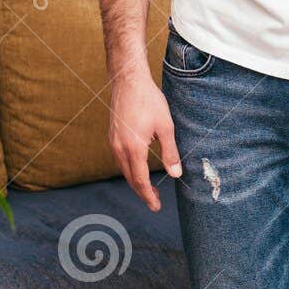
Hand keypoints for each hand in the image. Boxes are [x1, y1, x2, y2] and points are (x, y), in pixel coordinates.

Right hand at [108, 71, 181, 211]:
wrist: (128, 80)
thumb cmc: (148, 100)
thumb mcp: (165, 127)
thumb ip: (170, 153)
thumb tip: (176, 174)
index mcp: (134, 149)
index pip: (140, 181)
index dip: (148, 197)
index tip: (156, 207)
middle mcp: (120, 148)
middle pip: (130, 179)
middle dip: (142, 192)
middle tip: (155, 202)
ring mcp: (113, 142)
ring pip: (124, 170)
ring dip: (135, 181)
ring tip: (148, 188)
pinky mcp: (112, 136)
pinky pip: (120, 160)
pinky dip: (129, 169)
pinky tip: (138, 168)